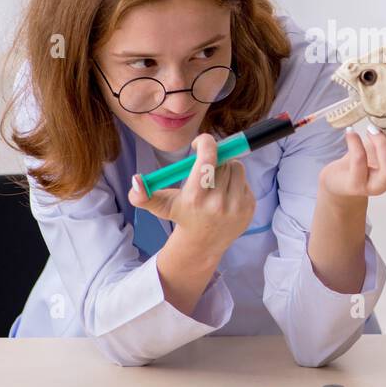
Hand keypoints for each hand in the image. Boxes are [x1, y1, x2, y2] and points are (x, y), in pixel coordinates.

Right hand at [129, 133, 255, 257]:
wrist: (204, 243)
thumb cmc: (182, 216)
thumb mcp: (160, 206)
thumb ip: (142, 194)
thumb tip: (135, 180)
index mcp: (196, 198)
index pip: (208, 159)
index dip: (205, 143)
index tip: (200, 143)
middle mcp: (218, 203)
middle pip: (223, 161)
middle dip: (214, 160)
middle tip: (206, 168)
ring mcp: (237, 207)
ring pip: (237, 168)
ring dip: (227, 168)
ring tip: (216, 182)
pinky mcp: (249, 208)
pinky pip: (245, 180)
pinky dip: (236, 182)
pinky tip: (226, 194)